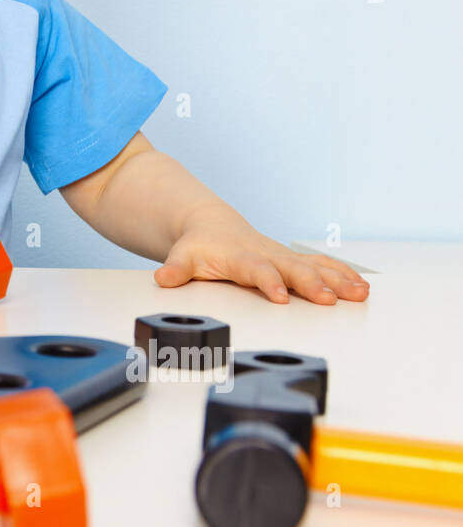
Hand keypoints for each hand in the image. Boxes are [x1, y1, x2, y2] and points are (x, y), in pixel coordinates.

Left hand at [154, 213, 369, 304]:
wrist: (212, 226)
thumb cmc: (200, 245)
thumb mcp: (183, 257)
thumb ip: (176, 269)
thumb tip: (164, 277)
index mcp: (242, 258)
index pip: (258, 271)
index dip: (269, 283)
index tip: (281, 297)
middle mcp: (268, 255)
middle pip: (294, 269)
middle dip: (312, 284)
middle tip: (329, 300)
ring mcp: (284, 257)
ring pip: (315, 267)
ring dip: (338, 280)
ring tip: (360, 293)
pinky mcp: (293, 260)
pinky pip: (323, 265)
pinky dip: (342, 275)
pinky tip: (362, 287)